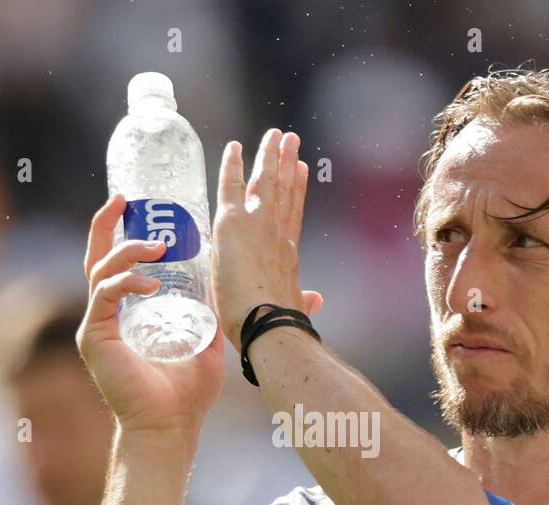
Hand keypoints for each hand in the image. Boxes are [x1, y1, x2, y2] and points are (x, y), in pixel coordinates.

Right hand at [76, 193, 224, 439]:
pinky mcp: (94, 338)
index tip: (136, 202)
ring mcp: (97, 324)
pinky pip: (104, 296)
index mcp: (129, 310)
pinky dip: (126, 283)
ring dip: (127, 251)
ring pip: (100, 269)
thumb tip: (272, 295)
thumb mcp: (212, 339)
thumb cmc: (188, 391)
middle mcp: (107, 313)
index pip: (118, 260)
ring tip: (157, 246)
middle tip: (123, 198)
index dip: (123, 229)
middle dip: (106, 223)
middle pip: (96, 255)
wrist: (172, 426)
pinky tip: (151, 283)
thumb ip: (227, 312)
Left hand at [212, 129, 324, 347]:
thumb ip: (304, 301)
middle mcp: (277, 234)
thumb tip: (316, 300)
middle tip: (291, 140)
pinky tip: (235, 147)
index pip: (292, 217)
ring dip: (270, 155)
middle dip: (287, 164)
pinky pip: (231, 186)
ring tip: (277, 134)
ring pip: (265, 181)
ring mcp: (258, 225)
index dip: (297, 193)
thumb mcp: (294, 309)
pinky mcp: (234, 223)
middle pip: (284, 191)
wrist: (268, 324)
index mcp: (288, 256)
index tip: (301, 172)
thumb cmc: (279, 326)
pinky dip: (233, 165)